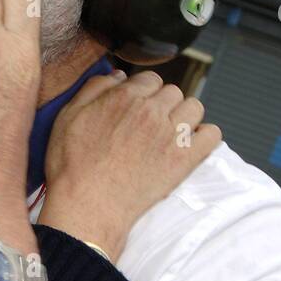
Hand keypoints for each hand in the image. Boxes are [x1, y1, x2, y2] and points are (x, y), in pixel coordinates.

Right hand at [38, 70, 221, 259]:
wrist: (88, 205)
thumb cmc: (73, 166)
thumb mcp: (68, 117)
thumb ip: (93, 89)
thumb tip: (118, 76)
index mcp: (125, 97)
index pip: (150, 79)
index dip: (144, 93)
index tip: (137, 108)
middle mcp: (151, 110)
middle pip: (173, 92)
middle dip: (163, 104)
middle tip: (151, 124)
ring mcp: (171, 134)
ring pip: (194, 108)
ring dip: (185, 116)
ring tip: (171, 133)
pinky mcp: (185, 159)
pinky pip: (212, 134)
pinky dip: (204, 137)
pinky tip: (189, 145)